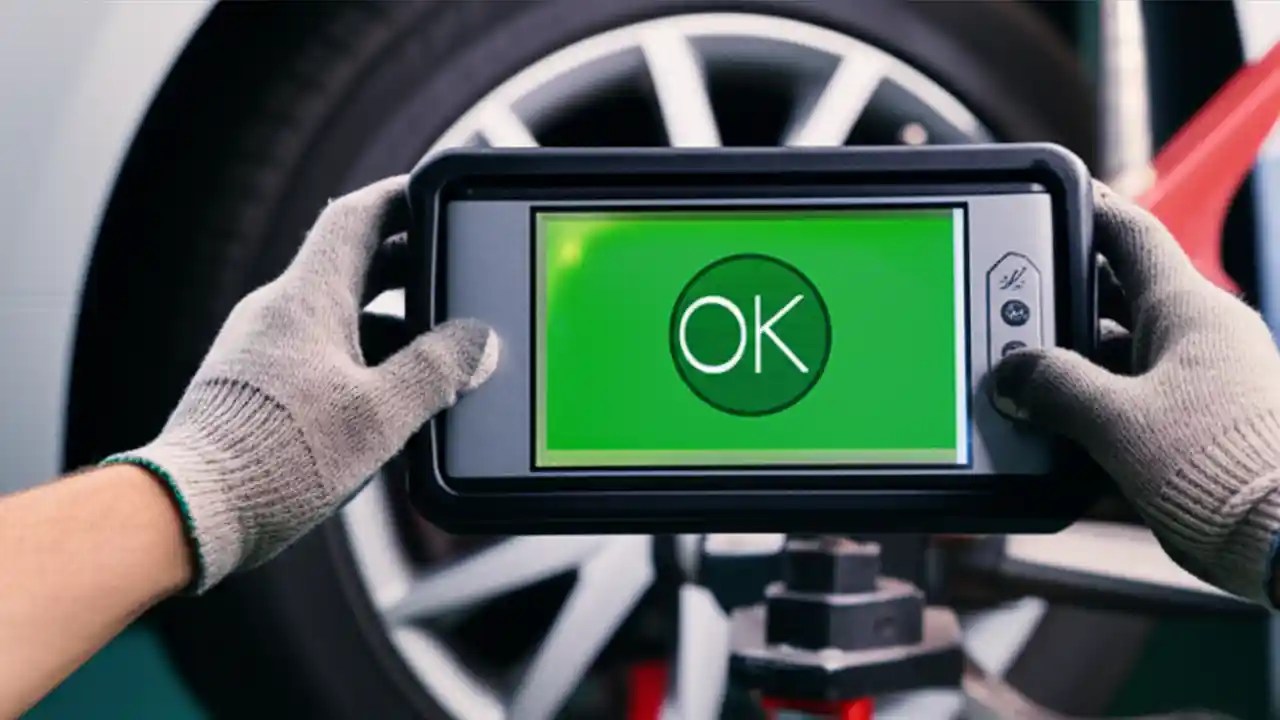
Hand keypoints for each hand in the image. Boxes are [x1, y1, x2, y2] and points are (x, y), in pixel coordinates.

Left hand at [105, 176, 498, 591]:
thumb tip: (479, 343)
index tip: (434, 195)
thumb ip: (435, 372)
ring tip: (435, 353)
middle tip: (453, 276)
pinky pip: (319, 354)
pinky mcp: (255, 389)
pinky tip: (389, 400)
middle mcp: (278, 313)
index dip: (400, 198)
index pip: (356, 217)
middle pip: (352, 266)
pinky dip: (361, 361)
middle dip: (408, 267)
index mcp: (306, 299)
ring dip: (389, 324)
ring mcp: (261, 349)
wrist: (193, 510)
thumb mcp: (379, 414)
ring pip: (338, 316)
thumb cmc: (277, 457)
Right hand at [994, 181, 1279, 603]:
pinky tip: (1063, 425)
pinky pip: (1139, 396)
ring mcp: (1206, 382)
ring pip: (1125, 352)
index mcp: (1189, 313)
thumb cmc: (1220, 470)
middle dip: (1063, 299)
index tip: (1058, 194)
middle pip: (1119, 297)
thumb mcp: (1117, 423)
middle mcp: (1202, 338)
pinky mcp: (1203, 427)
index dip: (1090, 210)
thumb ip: (1055, 390)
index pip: (1132, 238)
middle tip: (1011, 303)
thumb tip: (1012, 375)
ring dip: (1076, 361)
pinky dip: (1098, 402)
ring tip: (1024, 375)